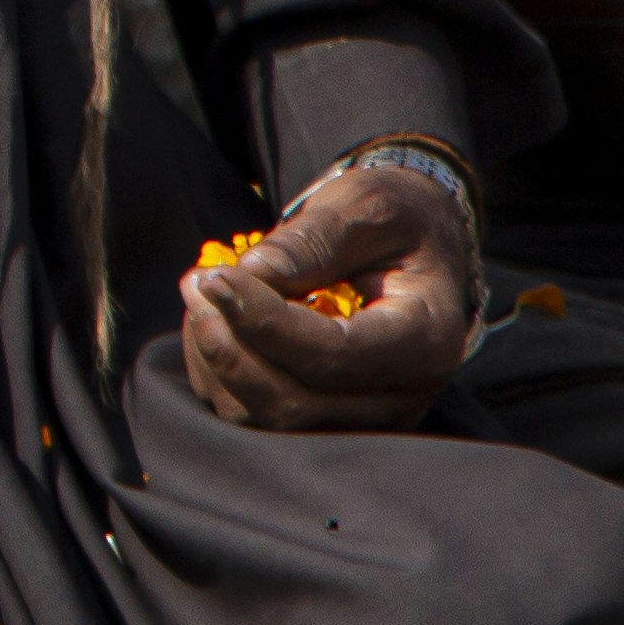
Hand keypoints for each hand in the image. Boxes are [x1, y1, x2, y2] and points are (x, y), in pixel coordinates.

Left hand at [180, 159, 477, 430]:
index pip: (335, 355)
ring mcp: (364, 416)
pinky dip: (218, 373)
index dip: (264, 321)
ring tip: (201, 294)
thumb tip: (255, 272)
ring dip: (218, 361)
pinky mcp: (327, 417)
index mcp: (425, 341)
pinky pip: (257, 414)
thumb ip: (316, 238)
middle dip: (232, 346)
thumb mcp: (366, 205)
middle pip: (299, 404)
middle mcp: (401, 396)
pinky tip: (212, 319)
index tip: (214, 277)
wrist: (410, 248)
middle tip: (199, 282)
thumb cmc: (393, 220)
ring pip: (270, 419)